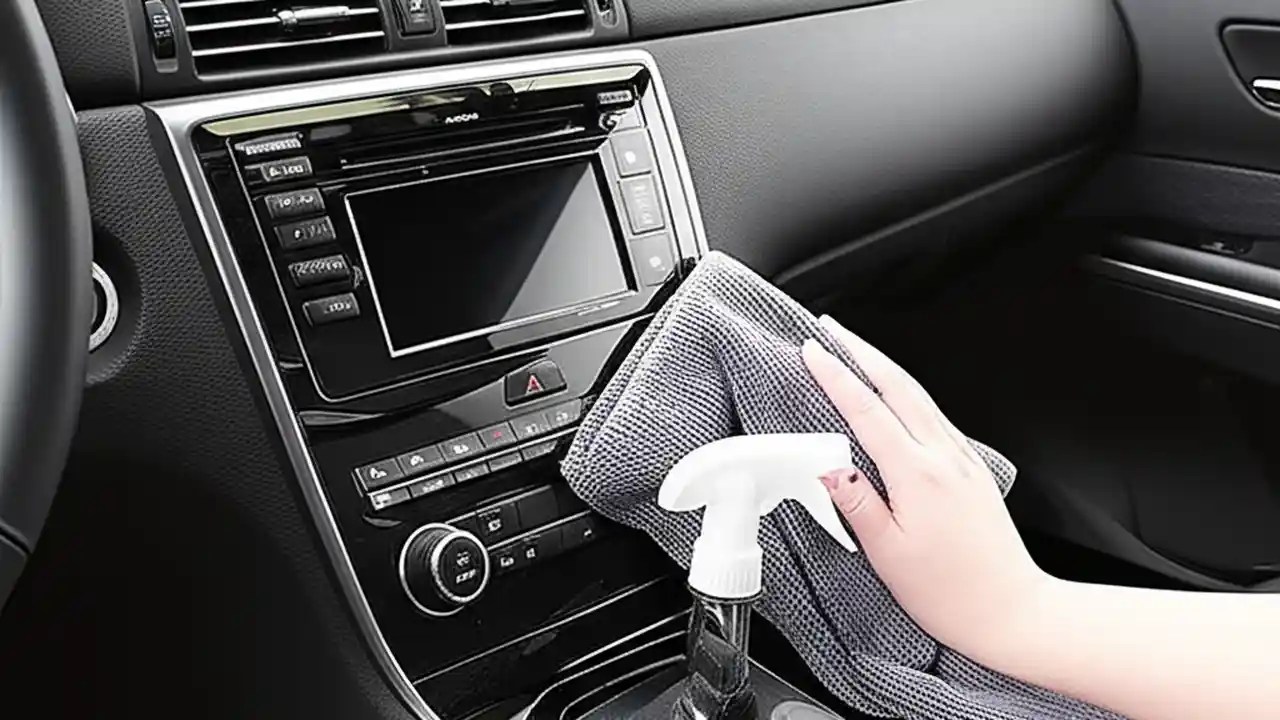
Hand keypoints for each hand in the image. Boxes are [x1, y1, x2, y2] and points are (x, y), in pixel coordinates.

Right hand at [802, 316, 1051, 661]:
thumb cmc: (950, 592)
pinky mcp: (972, 471)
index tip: (812, 351)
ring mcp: (963, 461)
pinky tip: (897, 398)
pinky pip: (935, 417)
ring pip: (919, 397)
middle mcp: (944, 458)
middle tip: (832, 330)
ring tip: (856, 353)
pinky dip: (907, 395)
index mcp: (918, 475)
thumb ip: (855, 502)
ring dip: (885, 368)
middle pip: (898, 386)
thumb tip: (825, 465)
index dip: (835, 376)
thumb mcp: (887, 553)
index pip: (867, 411)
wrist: (1012, 612)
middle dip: (862, 352)